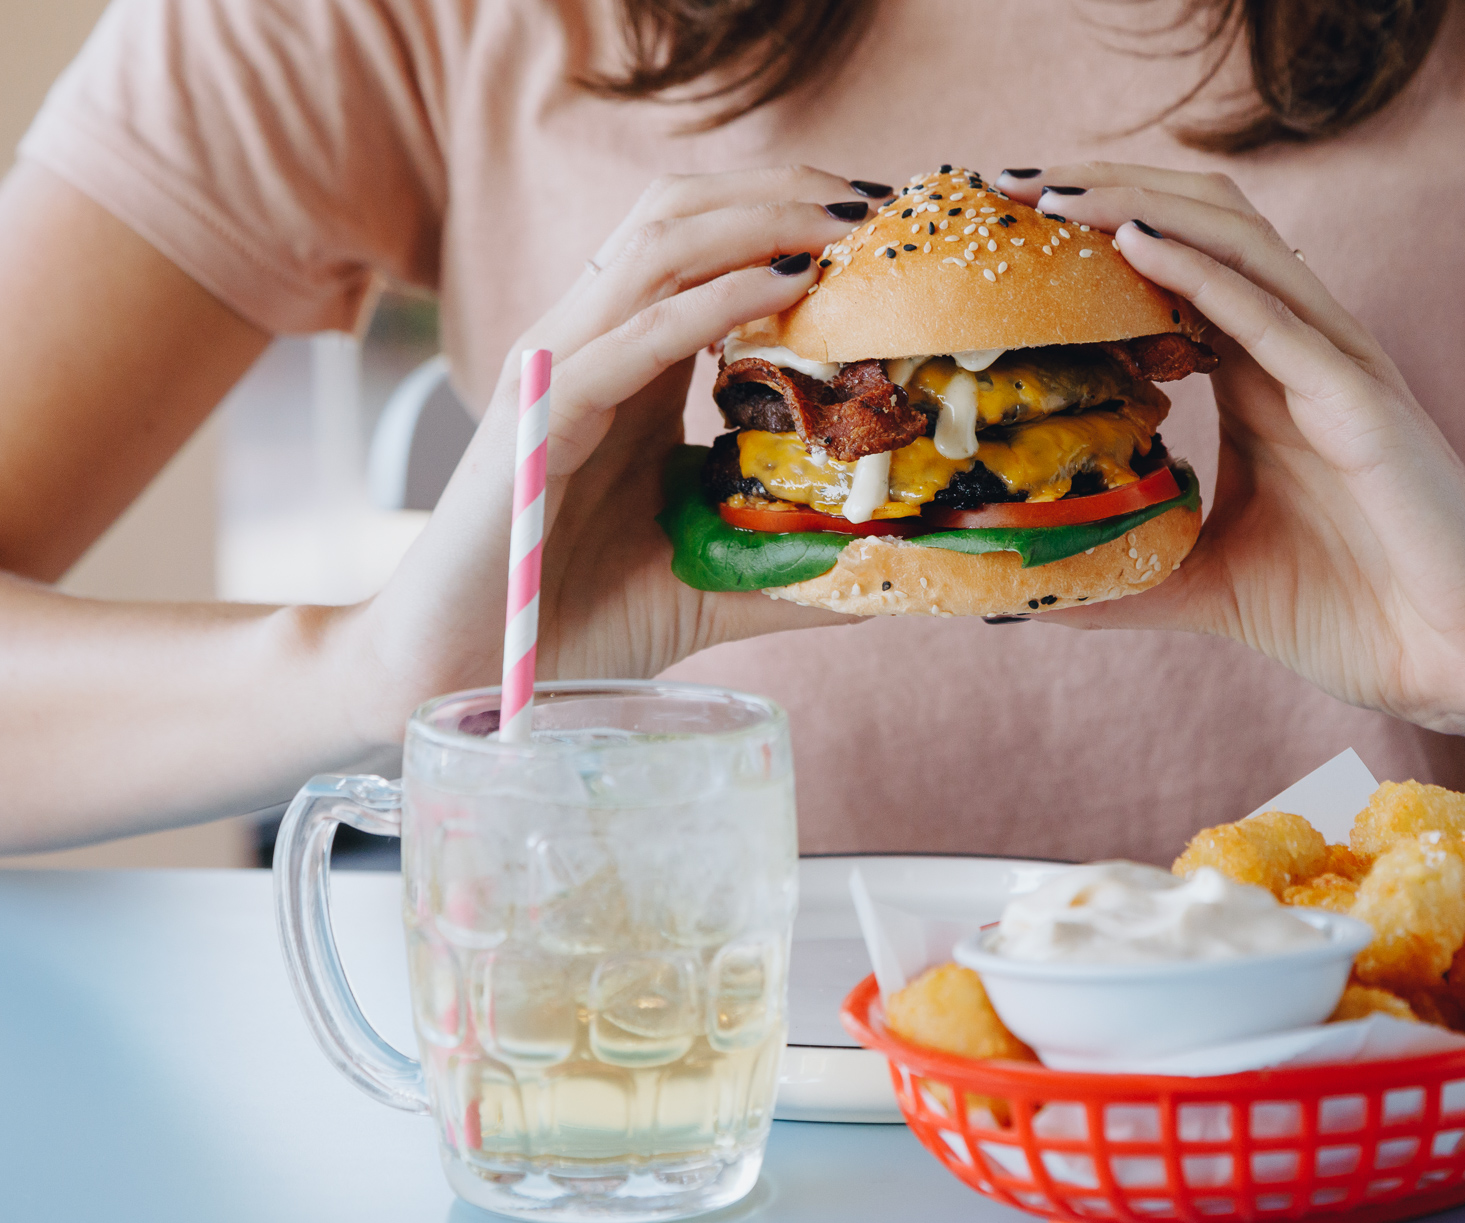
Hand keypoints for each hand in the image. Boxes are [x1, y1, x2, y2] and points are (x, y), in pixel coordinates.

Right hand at [335, 168, 879, 745]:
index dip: (788, 216)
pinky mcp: (539, 417)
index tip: (883, 228)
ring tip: (846, 225)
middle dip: (782, 191)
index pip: (705, 247)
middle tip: (876, 203)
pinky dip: (717, 299)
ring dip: (759, 219)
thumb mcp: (711, 581)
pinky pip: (636, 334)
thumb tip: (893, 568)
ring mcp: (559, 373)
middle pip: (681, 215)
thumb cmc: (571, 625)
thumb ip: (791, 565)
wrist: (461, 680)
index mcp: (629, 368)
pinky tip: (790, 285)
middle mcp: (590, 349)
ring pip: (657, 245)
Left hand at [995, 164, 1464, 742]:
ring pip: (1238, 246)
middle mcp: (1301, 352)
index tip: (1007, 230)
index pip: (1179, 267)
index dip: (1099, 232)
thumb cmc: (1352, 613)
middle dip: (1107, 191)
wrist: (1460, 664)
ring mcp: (1339, 371)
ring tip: (1053, 197)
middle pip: (1202, 225)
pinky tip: (1136, 244)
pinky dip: (1206, 276)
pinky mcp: (1365, 409)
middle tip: (1011, 188)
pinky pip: (1278, 322)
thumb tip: (1021, 601)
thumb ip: (1123, 579)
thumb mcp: (1206, 586)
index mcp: (1263, 378)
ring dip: (1141, 208)